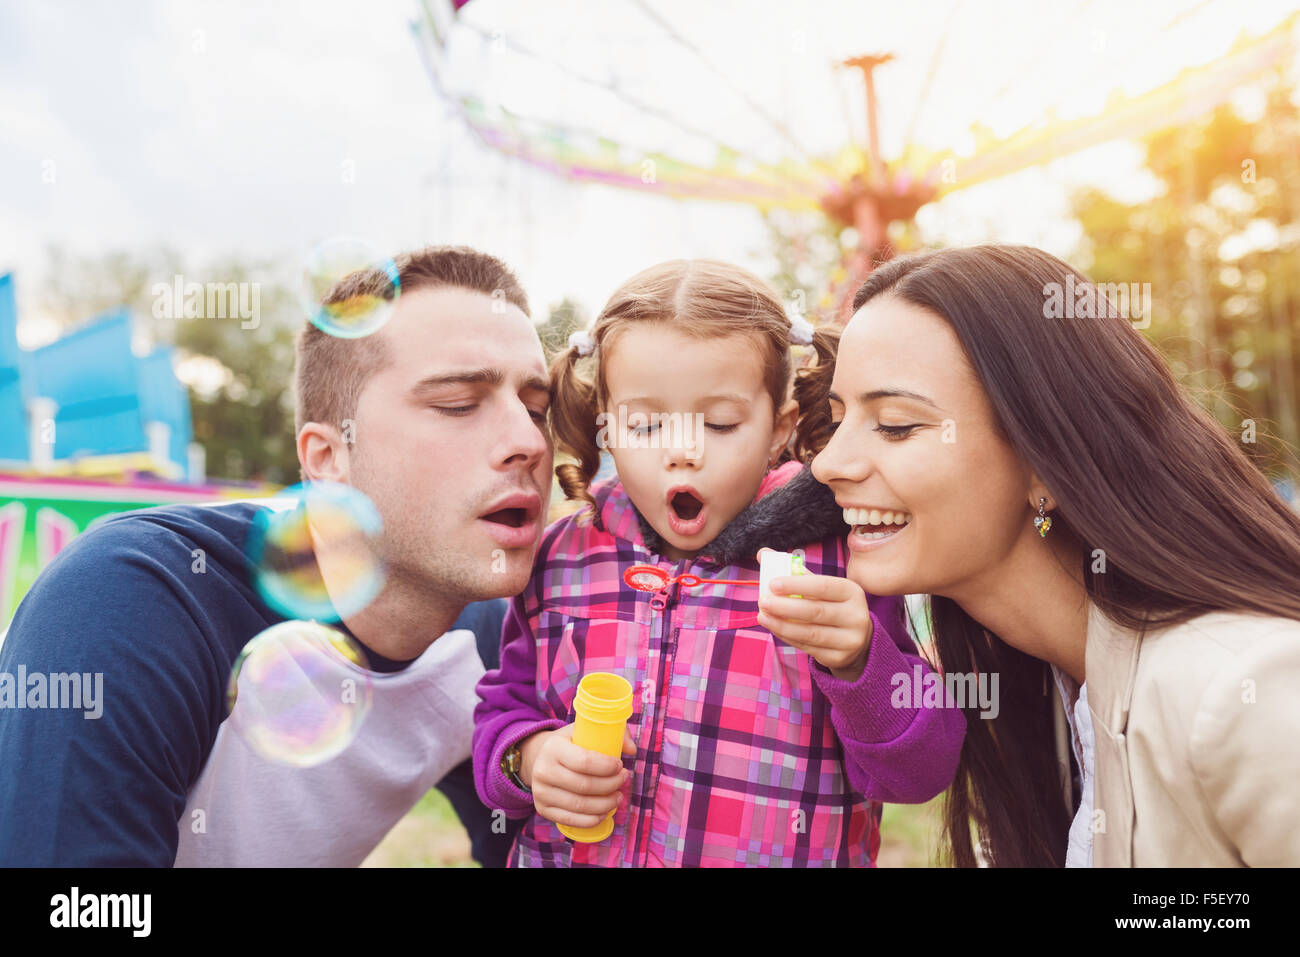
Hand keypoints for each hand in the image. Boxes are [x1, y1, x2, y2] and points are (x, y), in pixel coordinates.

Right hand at [518, 725, 635, 829]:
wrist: (540, 757)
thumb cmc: (570, 743)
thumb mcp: (584, 730)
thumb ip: (610, 733)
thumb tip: (632, 749)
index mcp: (553, 747)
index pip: (584, 762)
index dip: (607, 767)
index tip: (620, 765)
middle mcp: (542, 770)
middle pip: (584, 786)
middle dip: (611, 785)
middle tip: (623, 779)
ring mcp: (541, 792)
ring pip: (580, 805)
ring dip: (605, 804)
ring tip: (618, 797)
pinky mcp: (542, 809)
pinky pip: (570, 820)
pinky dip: (591, 819)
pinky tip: (604, 813)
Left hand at [755, 547, 873, 681]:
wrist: (855, 637)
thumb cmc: (831, 604)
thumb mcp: (821, 586)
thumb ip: (795, 571)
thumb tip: (762, 554)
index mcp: (852, 591)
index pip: (823, 586)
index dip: (796, 585)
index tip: (772, 584)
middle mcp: (856, 616)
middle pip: (816, 611)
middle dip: (785, 607)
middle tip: (762, 602)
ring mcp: (850, 640)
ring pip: (810, 633)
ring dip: (781, 625)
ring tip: (762, 616)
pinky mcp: (839, 658)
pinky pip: (808, 648)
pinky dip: (788, 638)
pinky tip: (775, 628)